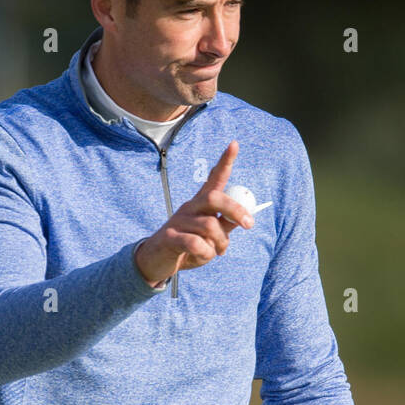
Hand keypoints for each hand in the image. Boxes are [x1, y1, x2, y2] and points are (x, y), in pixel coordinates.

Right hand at [134, 141, 251, 285]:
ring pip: (210, 226)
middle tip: (248, 225)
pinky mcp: (170, 237)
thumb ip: (224, 226)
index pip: (213, 178)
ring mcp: (178, 221)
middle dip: (235, 210)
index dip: (225, 161)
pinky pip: (196, 244)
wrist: (155, 261)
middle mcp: (189, 207)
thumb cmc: (186, 247)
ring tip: (218, 251)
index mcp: (199, 204)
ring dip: (220, 242)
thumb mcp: (209, 236)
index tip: (235, 144)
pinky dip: (206, 253)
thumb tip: (245, 218)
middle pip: (215, 198)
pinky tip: (203, 256)